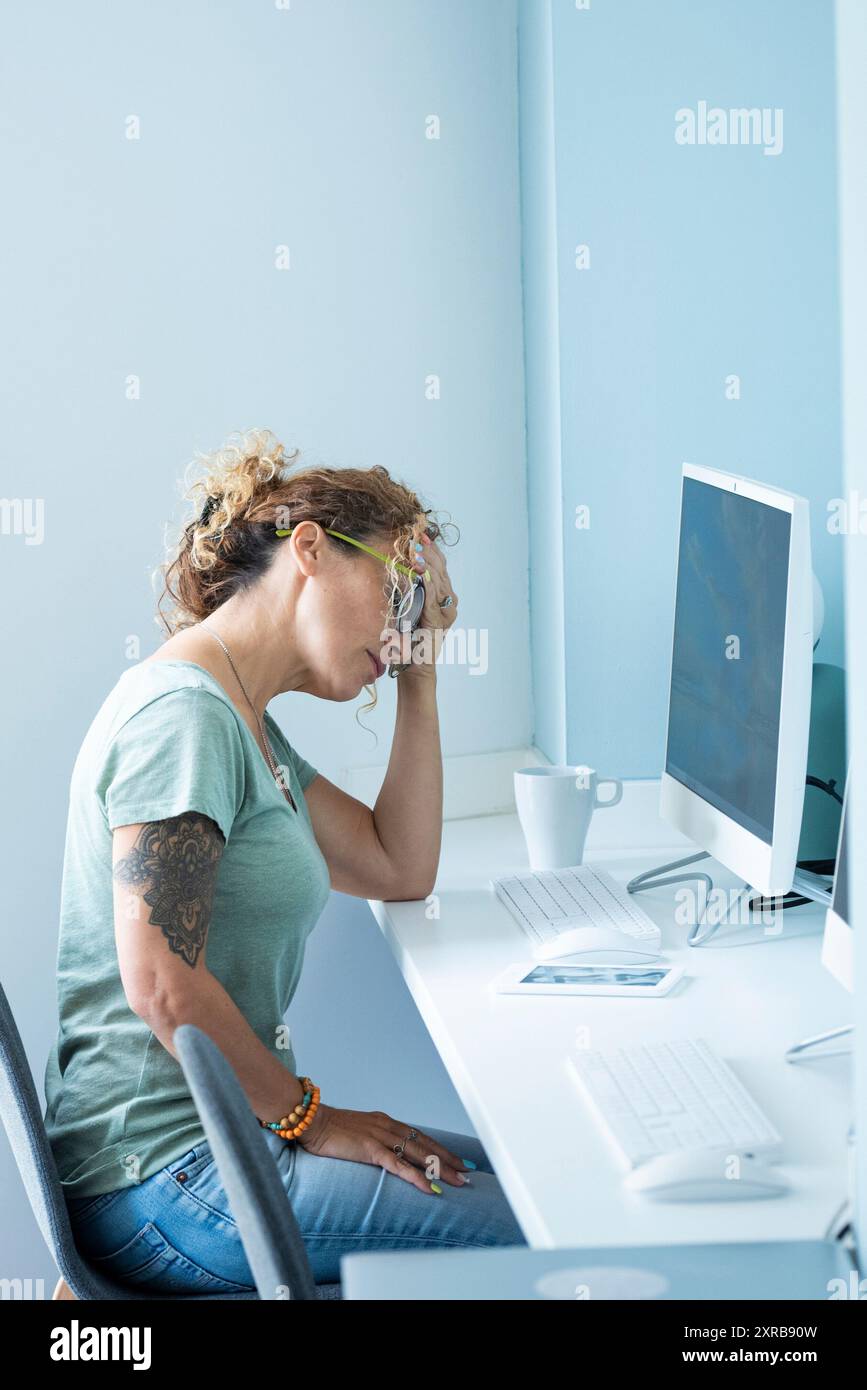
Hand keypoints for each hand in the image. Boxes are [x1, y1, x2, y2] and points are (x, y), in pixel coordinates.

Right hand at [296, 1102, 471, 1193]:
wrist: (311, 1121)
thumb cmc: (330, 1129)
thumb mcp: (357, 1133)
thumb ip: (372, 1141)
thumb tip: (383, 1153)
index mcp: (385, 1122)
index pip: (420, 1136)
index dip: (439, 1148)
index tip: (456, 1159)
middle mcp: (388, 1127)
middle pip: (425, 1145)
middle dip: (449, 1159)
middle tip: (468, 1172)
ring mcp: (380, 1137)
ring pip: (418, 1154)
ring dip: (441, 1169)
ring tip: (458, 1181)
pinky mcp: (370, 1149)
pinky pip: (399, 1166)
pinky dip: (417, 1177)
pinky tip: (430, 1187)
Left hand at [398, 528, 458, 673]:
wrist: (414, 666)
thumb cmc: (408, 639)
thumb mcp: (408, 608)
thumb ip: (410, 590)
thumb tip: (400, 567)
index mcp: (444, 598)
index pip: (440, 568)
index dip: (431, 550)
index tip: (421, 534)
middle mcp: (449, 604)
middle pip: (441, 571)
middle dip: (429, 552)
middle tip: (417, 537)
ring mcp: (445, 613)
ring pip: (438, 581)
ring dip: (427, 564)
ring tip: (417, 550)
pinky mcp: (437, 622)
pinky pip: (432, 598)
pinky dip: (427, 583)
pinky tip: (420, 572)